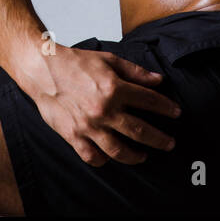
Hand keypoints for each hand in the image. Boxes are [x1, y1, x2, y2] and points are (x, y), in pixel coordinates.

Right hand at [26, 47, 182, 166]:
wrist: (43, 70)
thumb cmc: (75, 63)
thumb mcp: (109, 59)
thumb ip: (135, 72)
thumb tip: (158, 80)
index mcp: (114, 88)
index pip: (149, 101)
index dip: (166, 108)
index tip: (176, 113)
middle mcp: (104, 110)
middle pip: (139, 131)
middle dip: (159, 139)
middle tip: (169, 143)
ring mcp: (88, 126)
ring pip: (118, 149)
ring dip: (135, 156)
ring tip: (143, 155)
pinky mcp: (73, 136)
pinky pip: (92, 156)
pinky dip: (103, 160)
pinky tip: (110, 157)